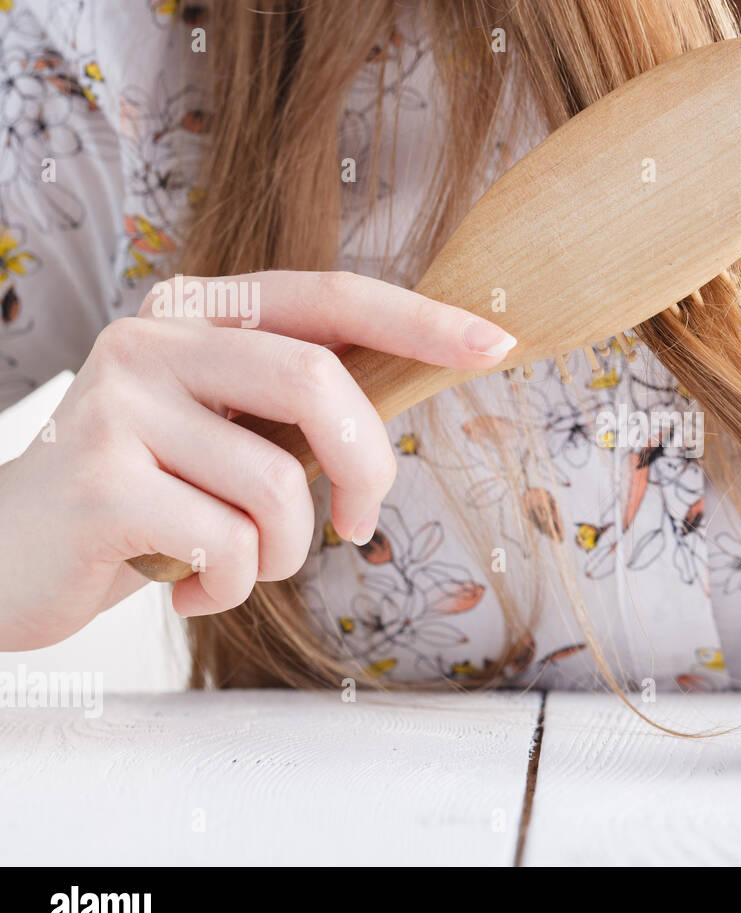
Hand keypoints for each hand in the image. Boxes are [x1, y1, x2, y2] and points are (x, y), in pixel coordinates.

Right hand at [0, 270, 514, 648]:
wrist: (7, 554)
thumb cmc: (146, 498)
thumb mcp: (225, 434)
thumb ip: (298, 406)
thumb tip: (415, 395)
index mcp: (198, 316)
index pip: (329, 299)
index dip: (418, 321)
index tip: (494, 343)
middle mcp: (153, 339)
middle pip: (314, 383)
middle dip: (367, 466)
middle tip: (361, 522)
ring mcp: (118, 404)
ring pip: (277, 487)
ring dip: (285, 553)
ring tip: (236, 564)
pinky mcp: (98, 480)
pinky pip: (229, 546)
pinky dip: (231, 587)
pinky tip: (185, 585)